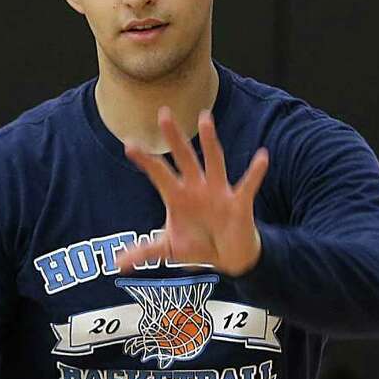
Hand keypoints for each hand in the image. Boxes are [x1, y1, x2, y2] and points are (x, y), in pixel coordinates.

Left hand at [116, 108, 268, 276]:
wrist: (228, 257)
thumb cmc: (198, 245)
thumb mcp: (168, 249)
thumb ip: (143, 252)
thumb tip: (115, 264)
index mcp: (178, 195)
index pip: (158, 173)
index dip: (145, 161)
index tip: (129, 145)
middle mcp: (197, 187)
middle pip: (184, 157)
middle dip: (174, 138)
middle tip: (163, 114)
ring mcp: (218, 192)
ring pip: (213, 161)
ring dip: (209, 141)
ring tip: (205, 119)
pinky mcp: (239, 202)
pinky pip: (248, 185)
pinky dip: (256, 172)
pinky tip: (262, 157)